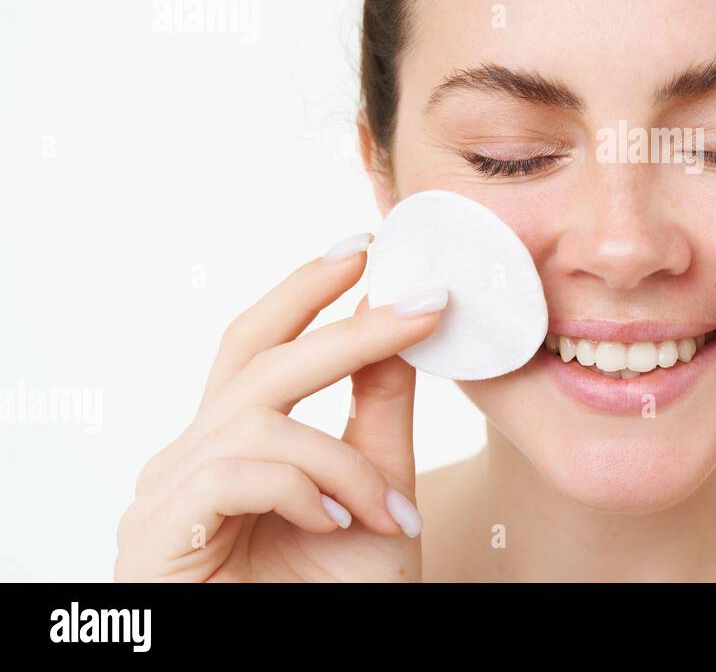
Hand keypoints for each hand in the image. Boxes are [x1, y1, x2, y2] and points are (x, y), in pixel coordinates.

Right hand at [114, 235, 445, 581]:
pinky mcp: (159, 531)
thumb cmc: (332, 602)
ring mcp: (167, 493)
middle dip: (340, 322)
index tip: (366, 251)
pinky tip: (336, 523)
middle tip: (418, 301)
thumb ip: (378, 414)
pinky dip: (303, 488)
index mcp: (234, 442)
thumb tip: (403, 327)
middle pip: (256, 357)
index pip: (260, 344)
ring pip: (261, 418)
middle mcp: (190, 457)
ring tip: (387, 510)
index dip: (305, 292)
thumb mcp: (375, 493)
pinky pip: (239, 471)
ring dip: (342, 460)